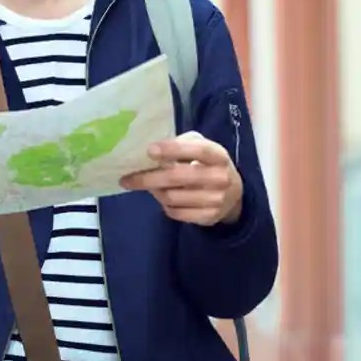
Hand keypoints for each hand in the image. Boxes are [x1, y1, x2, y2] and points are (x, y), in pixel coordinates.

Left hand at [119, 131, 243, 225]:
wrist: (234, 195)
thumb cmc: (208, 164)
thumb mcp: (201, 147)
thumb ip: (182, 144)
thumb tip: (152, 150)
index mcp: (218, 155)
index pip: (198, 150)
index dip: (173, 149)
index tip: (149, 150)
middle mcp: (220, 178)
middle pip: (178, 177)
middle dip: (148, 178)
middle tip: (126, 178)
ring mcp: (216, 200)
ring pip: (172, 197)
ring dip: (154, 191)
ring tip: (146, 185)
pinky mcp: (209, 217)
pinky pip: (176, 212)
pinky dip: (164, 205)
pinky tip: (162, 197)